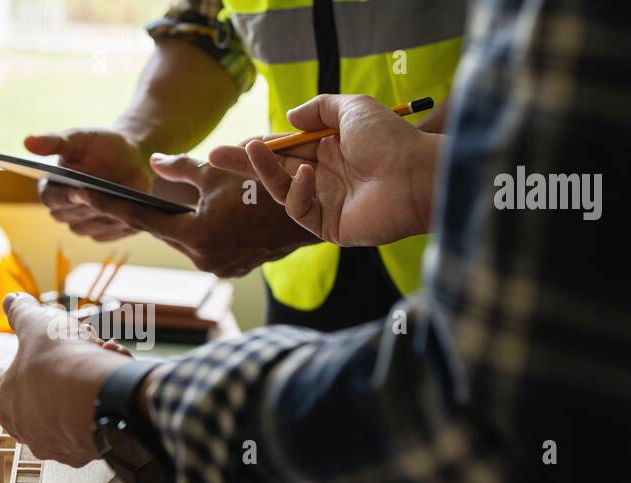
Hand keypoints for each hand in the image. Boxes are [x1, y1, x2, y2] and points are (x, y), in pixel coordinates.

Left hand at [0, 293, 131, 466]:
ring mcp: (60, 447)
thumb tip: (10, 299)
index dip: (48, 357)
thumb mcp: (35, 324)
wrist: (95, 394)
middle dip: (75, 368)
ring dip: (95, 382)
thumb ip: (21, 313)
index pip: (26, 380)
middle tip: (91, 350)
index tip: (66, 343)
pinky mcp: (89, 454)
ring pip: (79, 408)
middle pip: (55, 393)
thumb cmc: (58, 362)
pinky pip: (101, 424)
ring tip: (108, 362)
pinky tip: (116, 385)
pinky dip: (110, 404)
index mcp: (8, 407)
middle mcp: (29, 433)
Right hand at [25, 129, 152, 241]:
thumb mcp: (79, 139)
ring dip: (102, 216)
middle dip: (86, 206)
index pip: (50, 198)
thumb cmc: (100, 146)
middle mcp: (64, 210)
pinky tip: (129, 211)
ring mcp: (83, 224)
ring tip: (120, 201)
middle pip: (69, 217)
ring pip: (88, 229)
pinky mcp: (103, 233)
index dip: (63, 196)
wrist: (130, 158)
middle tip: (104, 194)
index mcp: (52, 187)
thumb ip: (53, 142)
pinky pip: (107, 235)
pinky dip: (117, 225)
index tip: (79, 189)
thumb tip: (27, 141)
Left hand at [73, 153, 315, 276]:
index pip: (143, 219)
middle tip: (117, 197)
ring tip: (170, 204)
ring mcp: (221, 268)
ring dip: (179, 222)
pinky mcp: (235, 268)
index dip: (110, 204)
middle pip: (166, 232)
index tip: (81, 194)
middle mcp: (204, 260)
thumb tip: (155, 164)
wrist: (315, 214)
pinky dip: (202, 231)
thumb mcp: (220, 171)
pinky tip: (205, 217)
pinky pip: (208, 246)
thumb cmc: (268, 188)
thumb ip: (182, 169)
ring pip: (187, 240)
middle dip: (147, 214)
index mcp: (196, 237)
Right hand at [207, 94, 440, 245]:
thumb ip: (317, 110)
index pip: (286, 149)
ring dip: (264, 170)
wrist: (417, 176)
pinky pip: (298, 209)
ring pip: (281, 189)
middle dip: (244, 163)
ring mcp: (325, 202)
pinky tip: (305, 174)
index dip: (260, 146)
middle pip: (275, 171)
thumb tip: (287, 121)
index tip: (236, 141)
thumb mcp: (351, 108)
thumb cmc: (390, 140)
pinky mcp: (328, 226)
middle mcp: (325, 176)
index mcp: (330, 150)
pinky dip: (295, 191)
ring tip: (251, 150)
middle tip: (213, 157)